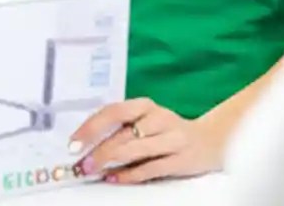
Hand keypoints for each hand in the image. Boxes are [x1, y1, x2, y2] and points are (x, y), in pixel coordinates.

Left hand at [68, 98, 222, 184]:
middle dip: (99, 149)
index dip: (92, 127)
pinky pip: (151, 168)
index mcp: (145, 105)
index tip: (74, 142)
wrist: (209, 141)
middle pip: (123, 133)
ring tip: (95, 170)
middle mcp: (159, 118)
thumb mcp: (145, 120)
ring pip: (136, 150)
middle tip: (82, 163)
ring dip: (111, 162)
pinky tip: (115, 178)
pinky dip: (130, 175)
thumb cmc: (166, 131)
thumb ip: (120, 128)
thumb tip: (86, 143)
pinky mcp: (181, 159)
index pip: (114, 111)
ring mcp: (172, 138)